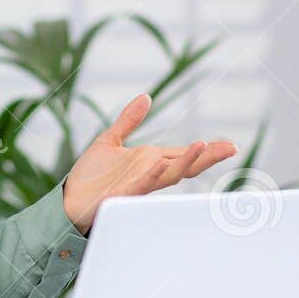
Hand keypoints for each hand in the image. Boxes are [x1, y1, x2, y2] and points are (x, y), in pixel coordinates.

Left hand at [61, 94, 237, 233]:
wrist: (68, 200)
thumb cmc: (90, 176)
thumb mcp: (110, 140)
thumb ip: (129, 120)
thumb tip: (146, 97)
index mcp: (148, 161)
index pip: (182, 153)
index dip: (204, 149)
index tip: (229, 144)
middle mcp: (148, 173)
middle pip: (184, 164)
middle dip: (208, 156)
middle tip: (231, 148)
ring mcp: (138, 184)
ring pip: (169, 174)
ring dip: (186, 162)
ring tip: (204, 147)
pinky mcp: (123, 194)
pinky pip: (141, 184)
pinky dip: (152, 174)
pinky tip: (161, 163)